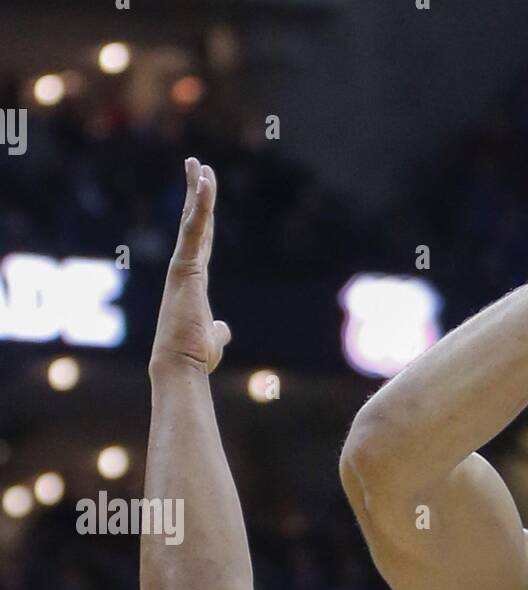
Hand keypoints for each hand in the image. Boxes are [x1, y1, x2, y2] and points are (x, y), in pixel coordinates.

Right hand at [150, 157, 231, 375]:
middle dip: (195, 192)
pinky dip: (200, 208)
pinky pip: (193, 232)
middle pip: (194, 222)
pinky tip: (203, 185)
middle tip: (196, 163)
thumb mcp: (214, 338)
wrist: (181, 366)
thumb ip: (219, 329)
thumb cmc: (194, 355)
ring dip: (197, 191)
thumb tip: (223, 329)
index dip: (202, 215)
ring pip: (193, 221)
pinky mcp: (184, 269)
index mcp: (194, 280)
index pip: (200, 239)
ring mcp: (183, 267)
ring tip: (198, 164)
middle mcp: (186, 269)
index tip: (202, 192)